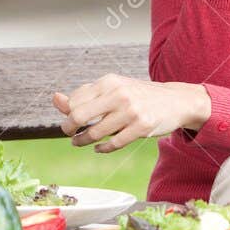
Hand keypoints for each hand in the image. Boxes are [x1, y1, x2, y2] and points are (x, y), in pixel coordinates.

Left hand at [51, 75, 211, 152]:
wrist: (174, 101)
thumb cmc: (136, 95)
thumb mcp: (112, 89)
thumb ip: (85, 95)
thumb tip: (55, 99)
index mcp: (109, 81)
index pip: (75, 100)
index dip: (67, 113)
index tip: (68, 121)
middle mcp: (119, 94)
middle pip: (79, 115)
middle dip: (69, 128)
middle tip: (68, 133)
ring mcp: (131, 111)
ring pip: (95, 132)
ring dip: (83, 141)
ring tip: (79, 142)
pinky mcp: (142, 127)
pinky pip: (114, 143)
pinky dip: (102, 148)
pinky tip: (99, 148)